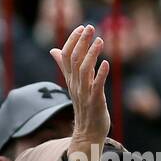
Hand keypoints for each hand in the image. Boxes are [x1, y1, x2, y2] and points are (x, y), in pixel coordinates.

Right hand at [52, 25, 109, 160]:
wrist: (87, 133)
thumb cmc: (84, 107)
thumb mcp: (74, 84)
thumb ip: (65, 66)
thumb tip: (54, 50)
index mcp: (70, 79)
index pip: (65, 56)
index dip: (72, 40)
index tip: (81, 27)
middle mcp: (75, 85)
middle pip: (74, 60)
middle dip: (82, 42)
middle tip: (90, 27)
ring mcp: (85, 93)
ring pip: (84, 70)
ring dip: (92, 54)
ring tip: (100, 40)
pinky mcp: (95, 102)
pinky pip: (97, 87)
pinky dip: (101, 74)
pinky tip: (107, 63)